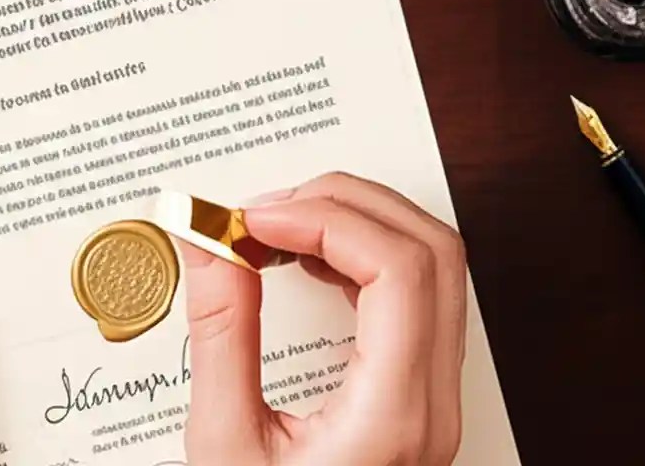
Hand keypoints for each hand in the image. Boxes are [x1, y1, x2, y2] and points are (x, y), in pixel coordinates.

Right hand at [178, 173, 468, 465]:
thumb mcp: (225, 449)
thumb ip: (221, 338)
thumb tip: (210, 248)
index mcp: (394, 417)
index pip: (400, 271)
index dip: (327, 218)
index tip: (254, 217)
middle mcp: (432, 401)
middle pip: (431, 251)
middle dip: (344, 204)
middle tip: (263, 211)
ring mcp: (435, 397)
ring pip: (432, 265)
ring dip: (356, 224)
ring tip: (277, 231)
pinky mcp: (420, 393)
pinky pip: (414, 295)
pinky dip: (361, 257)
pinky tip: (306, 261)